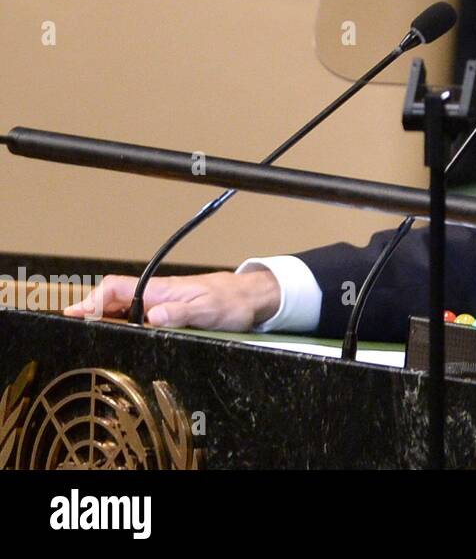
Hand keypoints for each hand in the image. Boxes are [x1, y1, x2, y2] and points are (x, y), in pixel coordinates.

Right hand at [62, 270, 280, 331]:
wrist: (251, 298)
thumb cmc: (231, 301)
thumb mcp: (207, 309)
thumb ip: (180, 313)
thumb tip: (154, 316)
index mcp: (161, 290)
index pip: (117, 288)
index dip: (93, 300)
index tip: (75, 313)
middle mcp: (157, 296)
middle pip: (113, 300)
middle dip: (91, 312)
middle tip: (74, 330)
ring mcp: (161, 305)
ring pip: (124, 310)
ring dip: (105, 320)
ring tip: (88, 336)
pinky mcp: (169, 315)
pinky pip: (138, 318)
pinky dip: (123, 325)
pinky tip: (118, 338)